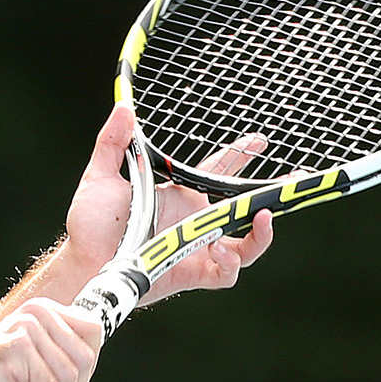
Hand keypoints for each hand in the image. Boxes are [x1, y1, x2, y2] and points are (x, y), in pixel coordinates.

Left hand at [59, 106, 274, 303]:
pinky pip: (227, 273)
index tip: (260, 140)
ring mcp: (197, 248)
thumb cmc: (91, 225)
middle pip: (245, 208)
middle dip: (275, 196)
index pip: (218, 173)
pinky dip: (230, 261)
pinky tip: (219, 248)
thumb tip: (123, 107)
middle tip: (297, 182)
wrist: (83, 261)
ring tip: (264, 218)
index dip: (240, 156)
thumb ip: (113, 142)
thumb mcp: (101, 176)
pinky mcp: (193, 273)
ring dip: (261, 234)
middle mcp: (194, 222)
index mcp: (180, 196)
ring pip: (247, 246)